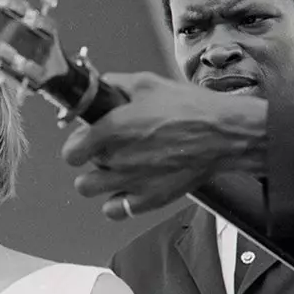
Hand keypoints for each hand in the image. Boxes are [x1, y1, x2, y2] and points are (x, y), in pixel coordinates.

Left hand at [61, 72, 267, 220]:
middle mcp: (117, 159)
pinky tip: (127, 187)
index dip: (76, 144)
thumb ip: (116, 85)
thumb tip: (101, 85)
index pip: (70, 150)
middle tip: (108, 148)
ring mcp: (131, 182)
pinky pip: (114, 210)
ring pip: (90, 189)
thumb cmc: (191, 109)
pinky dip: (116, 202)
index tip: (83, 140)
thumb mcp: (149, 83)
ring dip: (97, 180)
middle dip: (92, 157)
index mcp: (112, 129)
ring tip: (114, 169)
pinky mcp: (148, 200)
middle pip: (81, 168)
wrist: (223, 135)